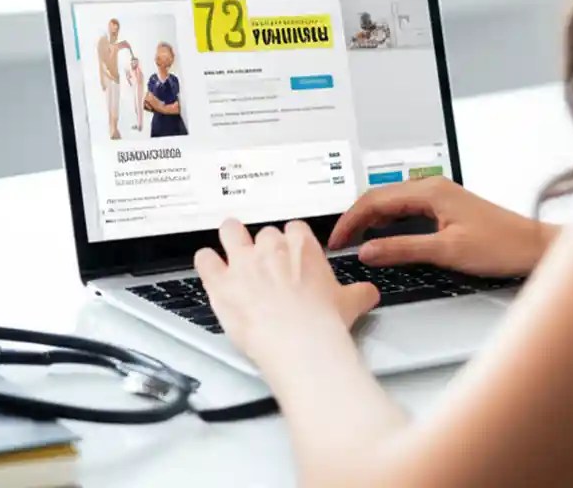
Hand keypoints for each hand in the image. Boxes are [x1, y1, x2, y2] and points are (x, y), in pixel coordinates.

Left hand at [195, 220, 379, 364]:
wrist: (299, 343)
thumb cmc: (323, 323)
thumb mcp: (351, 304)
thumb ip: (358, 293)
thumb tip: (367, 293)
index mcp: (301, 247)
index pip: (293, 229)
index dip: (291, 242)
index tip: (291, 255)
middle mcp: (270, 248)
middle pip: (264, 234)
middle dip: (263, 247)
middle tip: (265, 264)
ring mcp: (242, 263)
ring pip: (231, 232)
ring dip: (231, 238)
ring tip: (232, 246)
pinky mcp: (220, 282)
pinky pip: (205, 259)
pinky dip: (206, 262)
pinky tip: (209, 266)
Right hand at [329, 177, 553, 276]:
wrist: (532, 247)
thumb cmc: (501, 245)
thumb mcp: (446, 251)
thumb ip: (402, 249)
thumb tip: (368, 250)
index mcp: (430, 191)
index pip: (375, 200)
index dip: (351, 220)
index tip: (337, 239)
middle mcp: (433, 188)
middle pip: (380, 197)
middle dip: (355, 218)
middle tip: (338, 241)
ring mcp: (439, 196)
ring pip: (391, 203)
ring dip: (370, 219)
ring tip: (354, 239)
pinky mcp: (445, 207)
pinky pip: (405, 209)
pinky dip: (387, 221)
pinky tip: (382, 236)